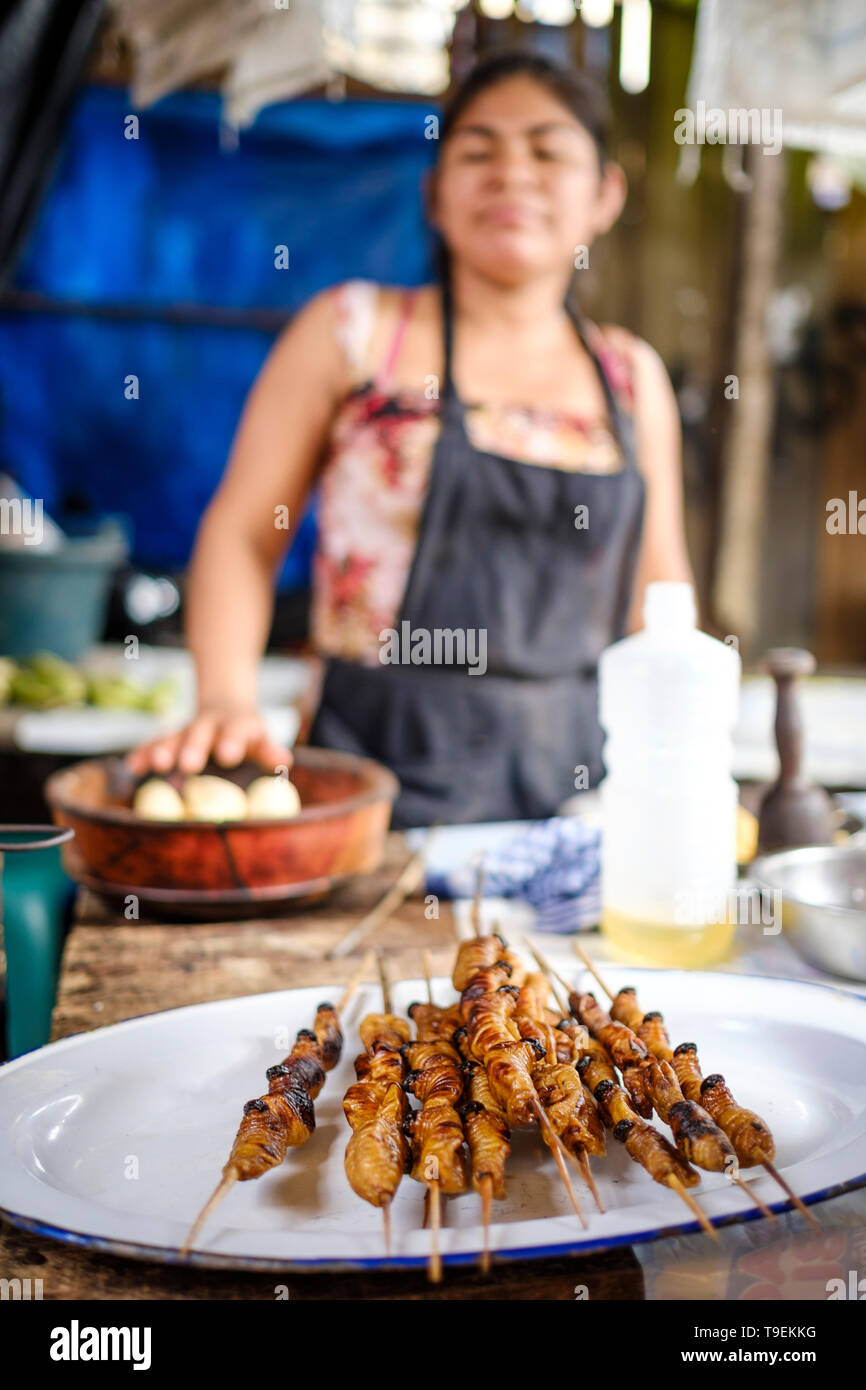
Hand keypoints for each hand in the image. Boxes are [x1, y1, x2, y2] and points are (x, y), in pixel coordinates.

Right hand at [125, 703, 292, 776]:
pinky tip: (133, 766)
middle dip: (194, 747)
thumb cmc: (247, 733)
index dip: (232, 740)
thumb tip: (284, 761)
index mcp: (237, 724)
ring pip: (174, 735)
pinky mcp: (170, 736)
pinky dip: (144, 753)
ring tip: (159, 764)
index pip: (236, 729)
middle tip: (189, 764)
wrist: (224, 704)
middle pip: (201, 732)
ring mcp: (187, 728)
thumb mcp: (261, 738)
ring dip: (165, 748)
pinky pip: (154, 743)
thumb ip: (269, 750)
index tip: (228, 755)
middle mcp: (210, 723)